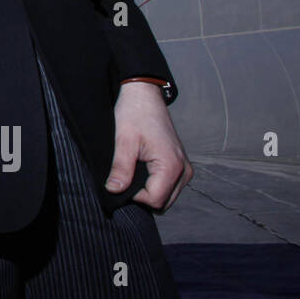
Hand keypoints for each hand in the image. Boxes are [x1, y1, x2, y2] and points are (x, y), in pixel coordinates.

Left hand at [106, 81, 193, 210]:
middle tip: (125, 175)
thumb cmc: (134, 114)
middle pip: (162, 203)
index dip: (133, 196)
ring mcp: (185, 169)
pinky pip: (168, 186)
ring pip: (166, 196)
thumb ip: (121, 168)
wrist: (144, 96)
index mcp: (172, 166)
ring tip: (133, 170)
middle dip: (141, 196)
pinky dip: (154, 184)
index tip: (120, 180)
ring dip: (148, 190)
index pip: (154, 200)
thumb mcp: (123, 141)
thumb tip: (114, 191)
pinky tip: (140, 169)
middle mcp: (184, 170)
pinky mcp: (181, 165)